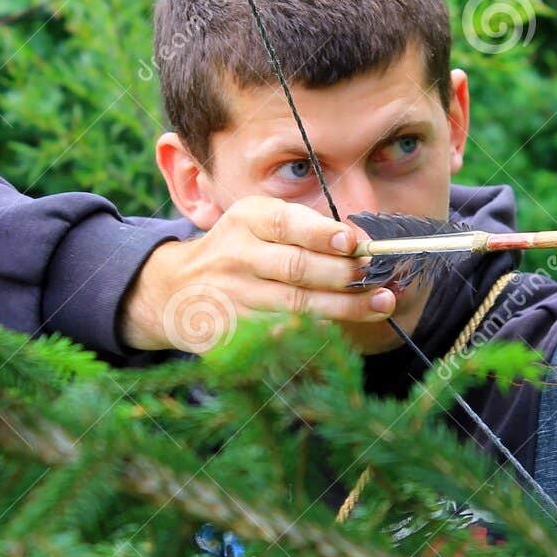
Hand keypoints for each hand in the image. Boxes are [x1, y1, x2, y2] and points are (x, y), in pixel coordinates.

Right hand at [119, 196, 395, 351]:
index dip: (321, 233)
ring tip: (381, 303)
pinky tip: (343, 333)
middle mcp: (236, 256)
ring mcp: (232, 297)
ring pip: (295, 305)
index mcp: (245, 220)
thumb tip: (361, 245)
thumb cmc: (238, 251)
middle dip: (342, 274)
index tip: (353, 243)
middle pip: (296, 268)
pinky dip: (316, 335)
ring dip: (343, 307)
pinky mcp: (230, 332)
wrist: (176, 289)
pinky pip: (281, 336)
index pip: (286, 223)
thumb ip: (305, 229)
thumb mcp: (259, 225)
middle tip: (378, 278)